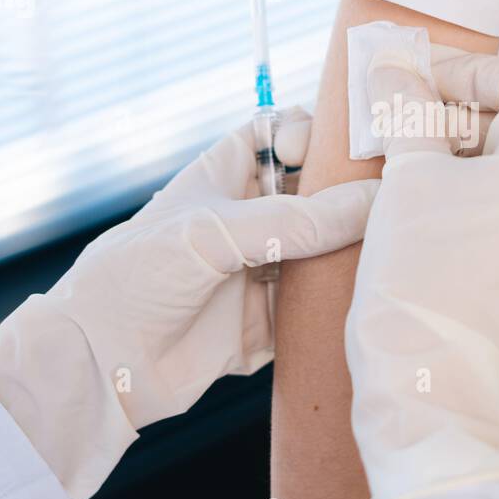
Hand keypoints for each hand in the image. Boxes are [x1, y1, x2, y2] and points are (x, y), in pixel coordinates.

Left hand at [0, 109, 378, 498]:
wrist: (100, 365)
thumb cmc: (136, 277)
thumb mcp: (214, 233)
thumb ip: (295, 220)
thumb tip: (373, 204)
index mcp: (227, 176)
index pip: (283, 133)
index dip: (316, 132)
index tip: (352, 148)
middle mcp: (250, 219)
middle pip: (317, 193)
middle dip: (353, 194)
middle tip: (398, 198)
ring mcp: (262, 272)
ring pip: (326, 251)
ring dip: (354, 252)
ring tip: (396, 249)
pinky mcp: (270, 323)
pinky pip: (319, 309)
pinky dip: (342, 306)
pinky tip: (373, 299)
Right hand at [346, 47, 498, 498]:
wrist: (429, 376)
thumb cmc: (419, 274)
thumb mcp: (408, 176)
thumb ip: (406, 107)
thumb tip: (390, 58)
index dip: (465, 73)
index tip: (417, 80)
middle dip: (469, 112)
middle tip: (412, 117)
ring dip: (481, 150)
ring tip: (423, 160)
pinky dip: (497, 190)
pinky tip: (447, 201)